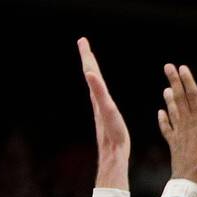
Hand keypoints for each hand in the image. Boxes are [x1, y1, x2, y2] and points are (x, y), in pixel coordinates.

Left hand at [78, 37, 129, 161]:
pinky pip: (100, 97)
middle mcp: (97, 101)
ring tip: (90, 62)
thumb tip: (89, 73)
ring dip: (92, 72)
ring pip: (94, 86)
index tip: (82, 40)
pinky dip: (98, 87)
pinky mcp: (106, 117)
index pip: (90, 71)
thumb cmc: (113, 135)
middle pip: (91, 75)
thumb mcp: (107, 110)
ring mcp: (101, 109)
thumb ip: (98, 91)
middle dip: (88, 58)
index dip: (87, 55)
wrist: (113, 157)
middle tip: (83, 43)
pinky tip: (99, 90)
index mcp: (97, 96)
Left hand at [158, 63, 196, 186]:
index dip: (187, 81)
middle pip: (179, 99)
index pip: (193, 96)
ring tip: (166, 88)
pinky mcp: (173, 144)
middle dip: (174, 82)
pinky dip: (163, 120)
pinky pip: (167, 129)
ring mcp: (178, 133)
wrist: (190, 180)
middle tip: (168, 66)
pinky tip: (160, 113)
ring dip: (169, 99)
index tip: (182, 67)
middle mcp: (186, 124)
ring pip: (172, 111)